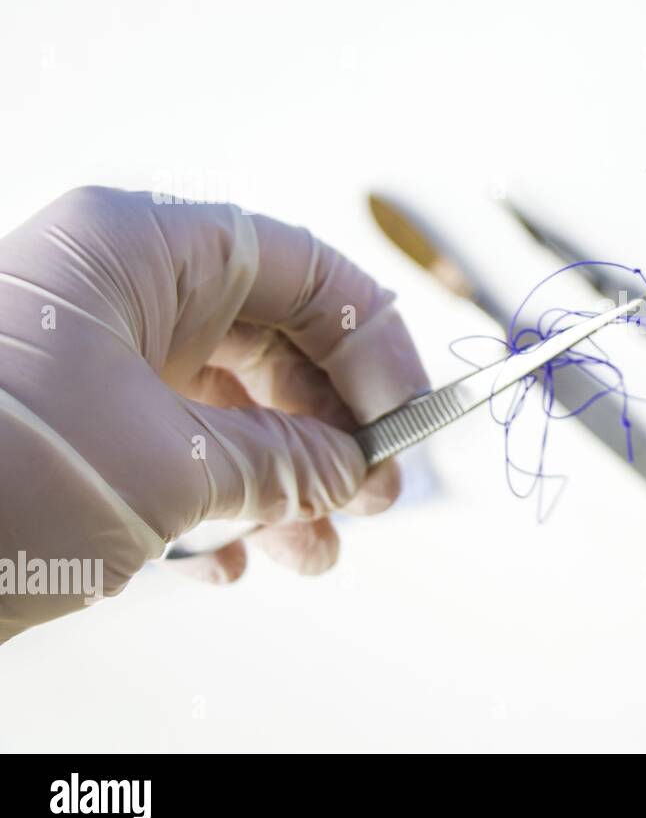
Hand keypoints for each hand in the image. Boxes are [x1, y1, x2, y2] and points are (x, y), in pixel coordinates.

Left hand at [0, 187, 428, 641]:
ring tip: (308, 555)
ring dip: (280, 486)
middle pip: (271, 344)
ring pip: (225, 408)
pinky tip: (225, 564)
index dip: (373, 345)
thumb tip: (352, 471)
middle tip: (367, 503)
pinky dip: (212, 510)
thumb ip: (283, 461)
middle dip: (328, 431)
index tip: (405, 424)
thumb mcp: (169, 466)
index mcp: (145, 252)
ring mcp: (91, 362)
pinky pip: (171, 453)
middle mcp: (122, 294)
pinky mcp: (67, 430)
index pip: (303, 271)